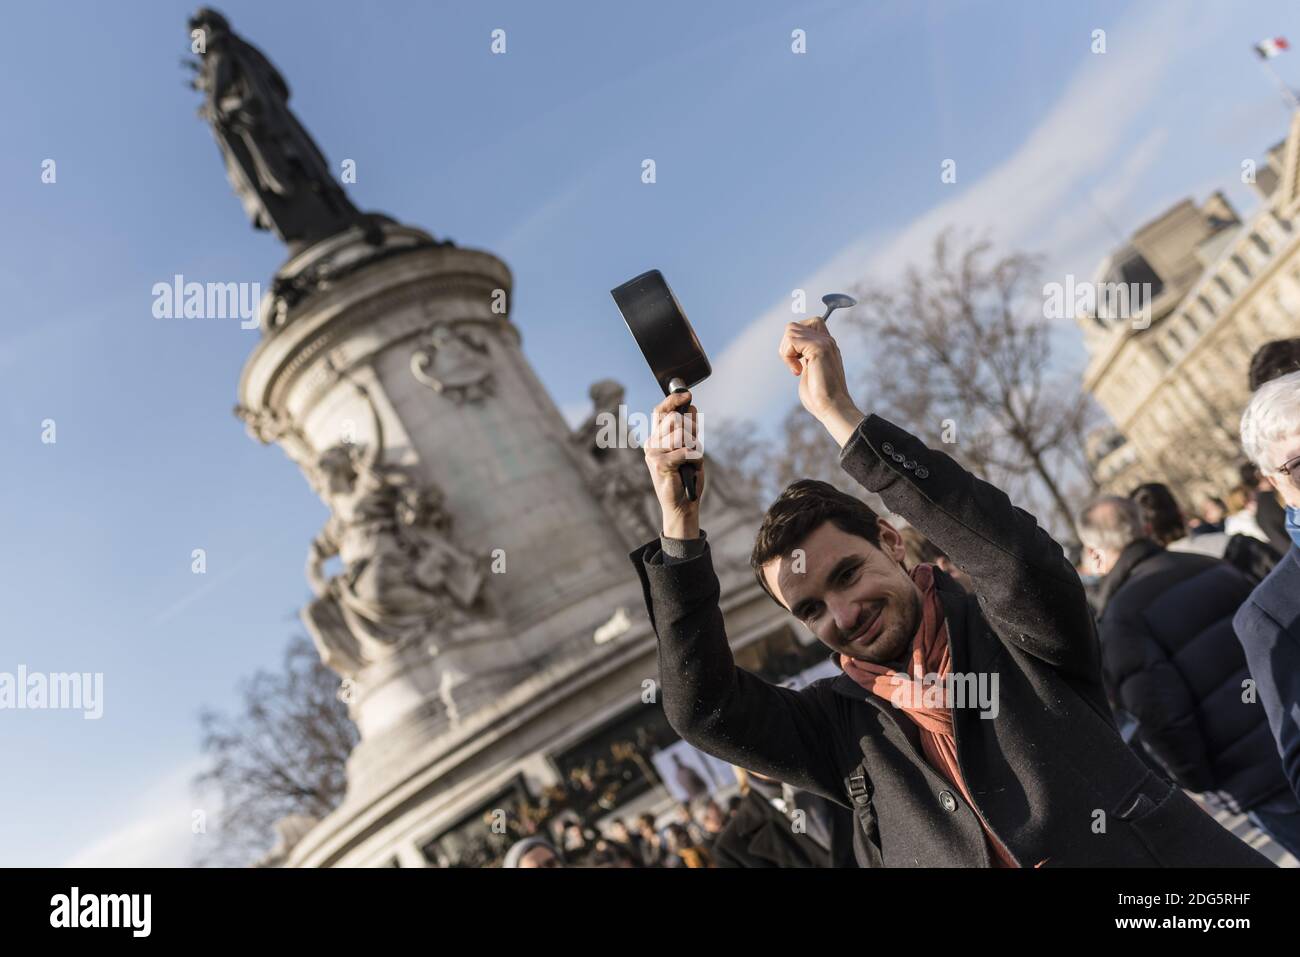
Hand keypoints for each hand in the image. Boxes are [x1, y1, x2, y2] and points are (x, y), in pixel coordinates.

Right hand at [643, 390, 704, 538]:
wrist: (683, 504)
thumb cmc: (686, 476)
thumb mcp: (690, 448)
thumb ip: (689, 429)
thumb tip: (691, 405)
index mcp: (657, 437)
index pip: (661, 411)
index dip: (673, 400)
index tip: (687, 395)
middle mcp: (652, 443)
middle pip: (674, 419)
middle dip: (691, 428)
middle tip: (694, 443)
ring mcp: (653, 453)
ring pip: (680, 433)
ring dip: (693, 444)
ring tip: (691, 459)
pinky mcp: (658, 464)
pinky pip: (683, 450)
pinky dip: (693, 456)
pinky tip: (691, 464)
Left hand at [778, 317, 863, 445]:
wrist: (833, 407)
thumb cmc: (820, 398)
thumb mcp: (809, 372)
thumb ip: (805, 358)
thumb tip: (792, 351)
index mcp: (826, 346)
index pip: (809, 323)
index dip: (795, 339)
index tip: (798, 361)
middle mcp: (827, 341)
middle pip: (794, 325)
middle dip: (786, 345)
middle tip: (794, 365)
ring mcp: (824, 343)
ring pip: (790, 329)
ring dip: (786, 351)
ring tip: (796, 368)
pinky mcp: (819, 349)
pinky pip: (791, 339)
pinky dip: (788, 356)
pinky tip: (797, 371)